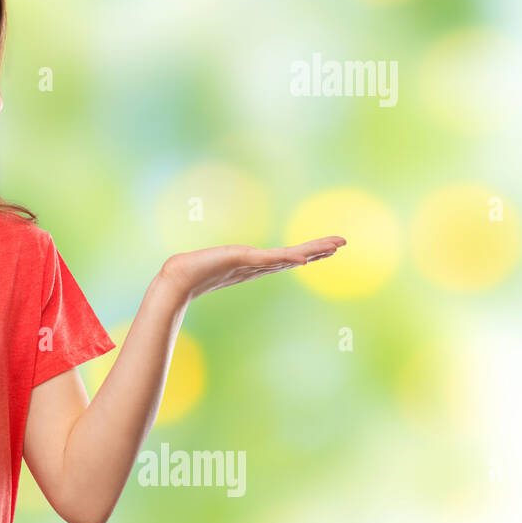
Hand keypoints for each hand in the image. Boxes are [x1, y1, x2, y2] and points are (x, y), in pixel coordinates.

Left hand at [157, 236, 346, 302]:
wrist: (178, 280)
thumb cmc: (190, 272)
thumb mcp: (212, 262)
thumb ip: (217, 260)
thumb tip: (209, 259)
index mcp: (253, 265)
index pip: (286, 257)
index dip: (307, 252)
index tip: (327, 248)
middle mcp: (257, 266)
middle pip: (294, 257)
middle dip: (319, 250)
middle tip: (343, 242)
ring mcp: (252, 265)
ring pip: (288, 257)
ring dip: (312, 250)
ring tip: (335, 245)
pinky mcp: (243, 260)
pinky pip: (270, 259)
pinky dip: (287, 258)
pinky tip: (303, 257)